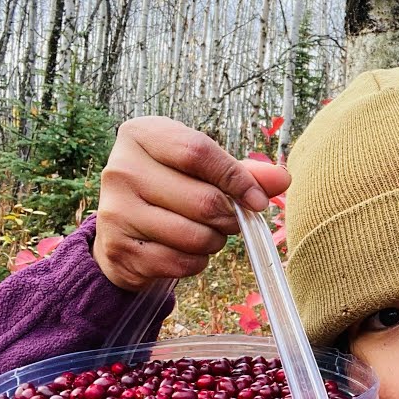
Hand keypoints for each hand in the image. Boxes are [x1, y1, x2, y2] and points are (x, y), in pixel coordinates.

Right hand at [94, 116, 290, 290]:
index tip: (258, 201)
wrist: (121, 227)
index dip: (237, 179)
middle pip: (203, 200)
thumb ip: (243, 172)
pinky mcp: (120, 249)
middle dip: (229, 217)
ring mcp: (115, 211)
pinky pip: (181, 262)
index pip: (199, 153)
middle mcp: (120, 169)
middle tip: (230, 219)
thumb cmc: (170, 186)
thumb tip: (282, 179)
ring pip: (194, 236)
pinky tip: (184, 249)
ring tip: (205, 232)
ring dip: (214, 241)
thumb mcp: (200, 169)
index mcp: (141, 135)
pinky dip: (196, 261)